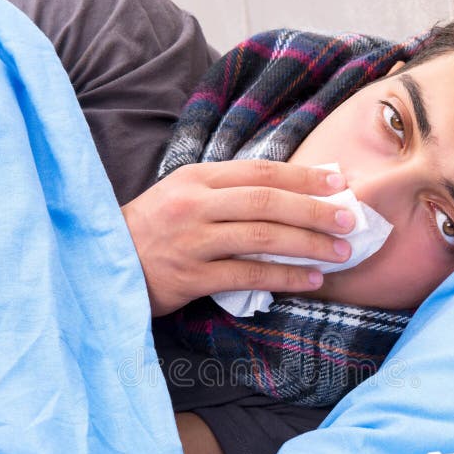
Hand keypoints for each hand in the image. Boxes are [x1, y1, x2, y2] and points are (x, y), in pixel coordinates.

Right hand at [120, 159, 354, 315]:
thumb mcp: (184, 195)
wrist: (104, 261)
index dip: (303, 177)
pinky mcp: (191, 276)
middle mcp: (196, 204)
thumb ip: (228, 191)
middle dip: (314, 210)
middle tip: (349, 219)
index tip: (338, 184)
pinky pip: (247, 276)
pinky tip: (310, 280)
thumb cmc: (153, 229)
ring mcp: (193, 240)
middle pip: (267, 202)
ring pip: (262, 238)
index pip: (261, 172)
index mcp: (198, 178)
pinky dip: (283, 278)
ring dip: (307, 244)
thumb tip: (287, 193)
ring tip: (339, 252)